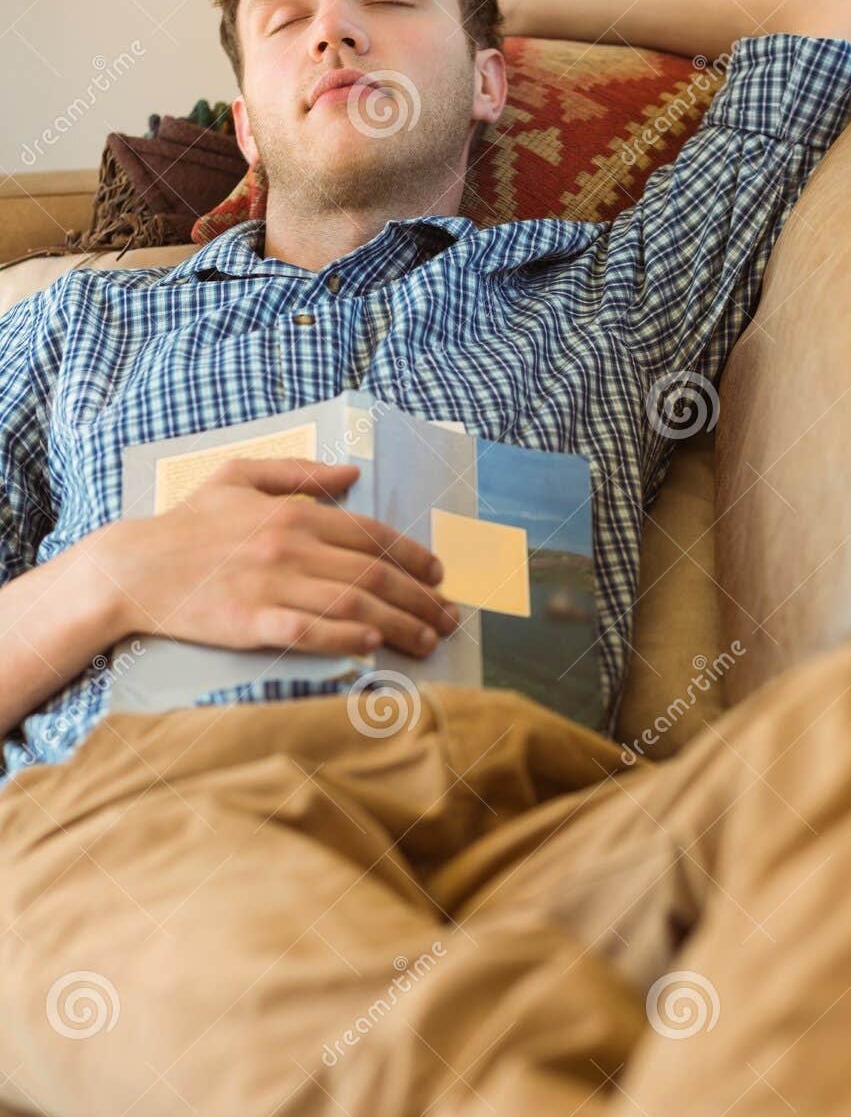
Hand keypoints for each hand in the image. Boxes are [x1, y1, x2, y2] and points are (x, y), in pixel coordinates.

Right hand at [95, 457, 460, 659]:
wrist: (133, 567)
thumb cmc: (187, 525)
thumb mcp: (238, 477)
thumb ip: (298, 471)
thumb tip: (351, 471)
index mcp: (292, 513)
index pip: (371, 535)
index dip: (413, 556)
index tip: (439, 575)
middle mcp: (289, 547)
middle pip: (374, 574)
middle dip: (422, 597)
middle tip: (451, 617)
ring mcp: (272, 586)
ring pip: (354, 605)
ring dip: (400, 623)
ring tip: (429, 640)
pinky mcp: (252, 623)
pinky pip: (311, 632)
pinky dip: (348, 638)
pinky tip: (375, 644)